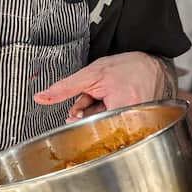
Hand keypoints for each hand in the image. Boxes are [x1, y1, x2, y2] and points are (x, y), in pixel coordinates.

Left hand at [34, 51, 166, 120]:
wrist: (150, 65)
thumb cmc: (125, 67)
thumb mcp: (90, 74)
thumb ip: (64, 88)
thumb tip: (41, 98)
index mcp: (122, 104)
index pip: (93, 125)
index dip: (82, 118)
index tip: (77, 113)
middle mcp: (132, 118)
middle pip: (98, 125)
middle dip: (88, 113)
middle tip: (91, 98)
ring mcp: (136, 123)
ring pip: (105, 125)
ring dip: (96, 112)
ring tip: (101, 97)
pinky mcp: (137, 125)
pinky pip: (114, 125)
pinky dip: (107, 115)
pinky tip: (108, 103)